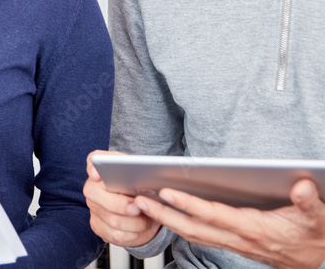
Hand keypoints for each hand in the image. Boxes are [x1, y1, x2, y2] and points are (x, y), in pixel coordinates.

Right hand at [84, 150, 161, 247]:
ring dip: (137, 223)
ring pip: (114, 221)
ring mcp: (93, 209)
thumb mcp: (134, 166)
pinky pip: (117, 235)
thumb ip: (126, 162)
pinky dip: (134, 234)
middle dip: (122, 206)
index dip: (94, 170)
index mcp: (98, 170)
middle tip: (139, 207)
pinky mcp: (98, 227)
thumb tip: (109, 171)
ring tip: (149, 217)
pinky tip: (142, 228)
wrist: (139, 201)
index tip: (98, 176)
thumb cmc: (136, 182)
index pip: (92, 164)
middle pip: (102, 198)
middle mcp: (91, 189)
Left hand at [131, 178, 324, 268]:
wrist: (316, 258)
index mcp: (254, 229)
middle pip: (194, 228)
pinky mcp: (231, 242)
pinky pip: (199, 235)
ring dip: (166, 220)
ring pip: (192, 233)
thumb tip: (302, 186)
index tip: (167, 192)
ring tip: (142, 203)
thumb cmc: (313, 235)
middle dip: (164, 215)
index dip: (190, 205)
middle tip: (138, 200)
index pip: (215, 216)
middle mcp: (238, 239)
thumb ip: (308, 203)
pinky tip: (165, 212)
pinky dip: (179, 224)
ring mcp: (232, 243)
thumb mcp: (317, 218)